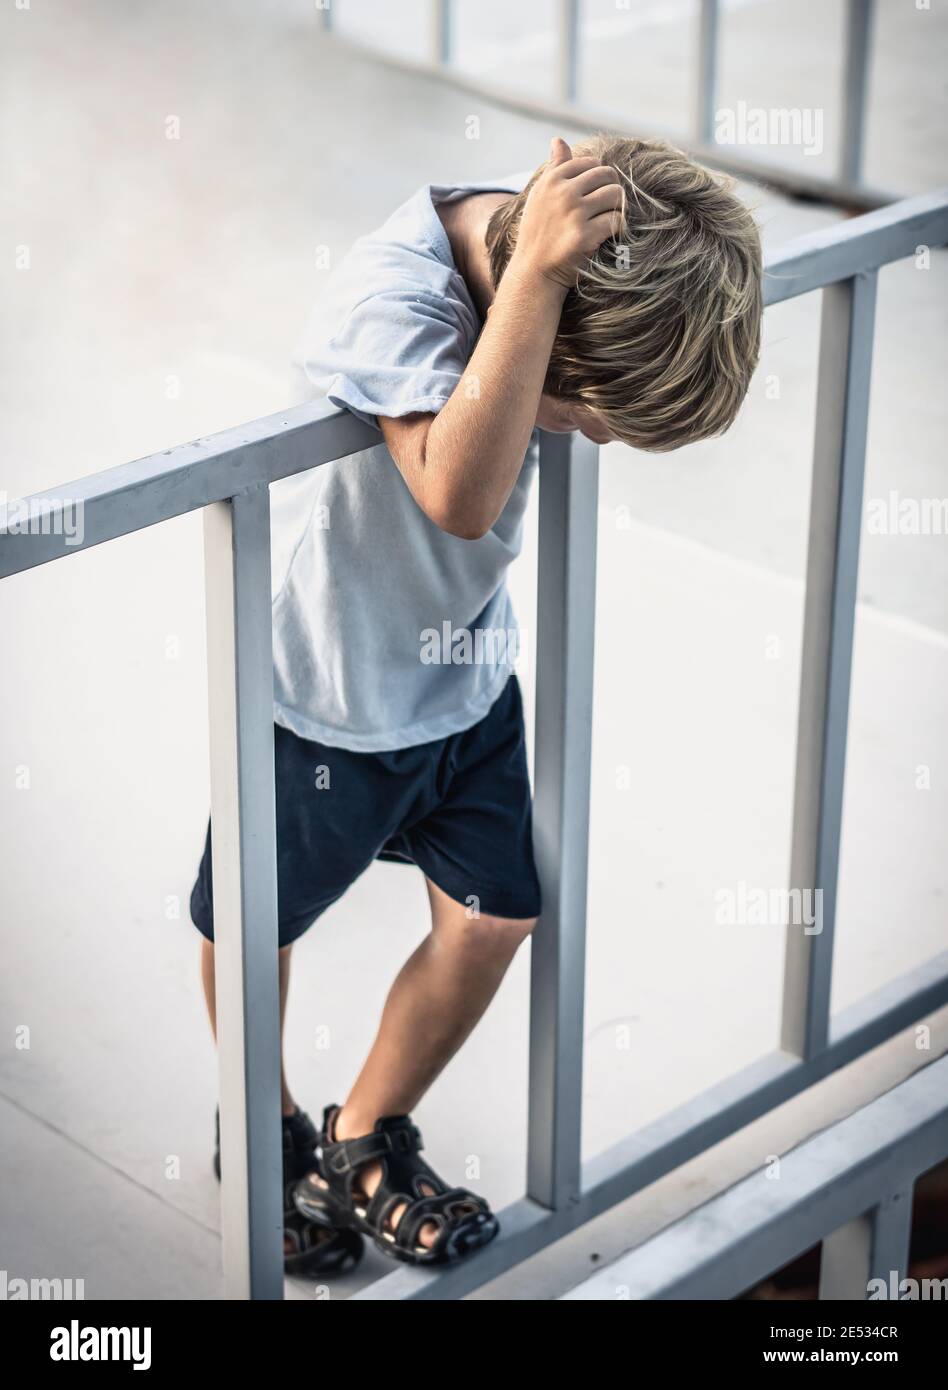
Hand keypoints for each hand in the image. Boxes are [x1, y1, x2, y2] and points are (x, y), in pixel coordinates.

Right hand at [511, 137, 621, 289]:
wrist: (533, 273)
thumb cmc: (539, 233)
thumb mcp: (540, 196)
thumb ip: (554, 167)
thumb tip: (558, 140)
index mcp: (552, 180)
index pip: (591, 162)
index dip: (597, 179)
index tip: (592, 197)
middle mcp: (563, 192)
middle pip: (607, 175)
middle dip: (610, 191)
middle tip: (604, 209)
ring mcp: (574, 214)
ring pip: (616, 195)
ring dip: (617, 209)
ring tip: (606, 221)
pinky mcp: (584, 236)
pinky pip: (617, 221)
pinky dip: (617, 229)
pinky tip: (607, 236)